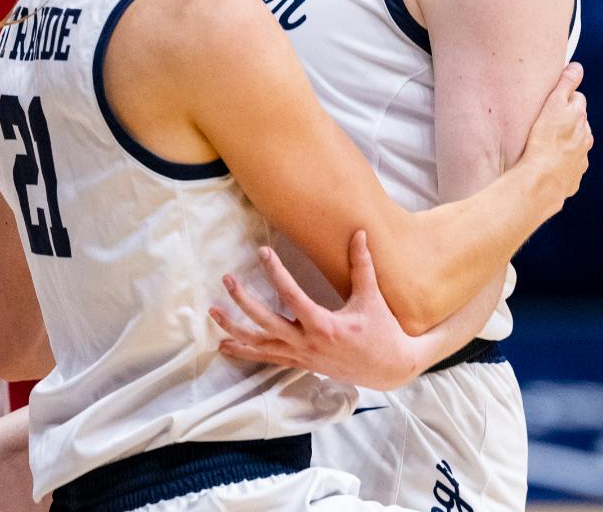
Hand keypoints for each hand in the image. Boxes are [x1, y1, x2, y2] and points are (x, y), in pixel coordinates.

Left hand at [211, 231, 428, 390]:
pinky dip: (245, 352)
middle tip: (227, 280)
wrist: (389, 369)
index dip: (275, 273)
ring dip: (234, 330)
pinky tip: (225, 344)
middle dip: (243, 302)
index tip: (262, 253)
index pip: (291, 296)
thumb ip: (362, 265)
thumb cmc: (382, 331)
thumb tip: (358, 233)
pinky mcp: (301, 364)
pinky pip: (268, 358)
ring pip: (261, 344)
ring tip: (212, 314)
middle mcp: (308, 343)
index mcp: (324, 325)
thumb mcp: (371, 298)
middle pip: (266, 323)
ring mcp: (302, 356)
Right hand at [519, 62, 590, 208]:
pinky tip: (543, 165)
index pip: (576, 100)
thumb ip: (566, 84)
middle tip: (543, 126)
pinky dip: (559, 165)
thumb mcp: (552, 105)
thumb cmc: (543, 141)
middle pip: (576, 124)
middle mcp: (585, 139)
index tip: (550, 105)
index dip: (562, 100)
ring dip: (562, 144)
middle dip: (564, 123)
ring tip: (541, 147)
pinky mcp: (572, 179)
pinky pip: (567, 167)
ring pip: (573, 146)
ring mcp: (580, 161)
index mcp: (580, 119)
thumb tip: (577, 67)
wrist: (540, 181)